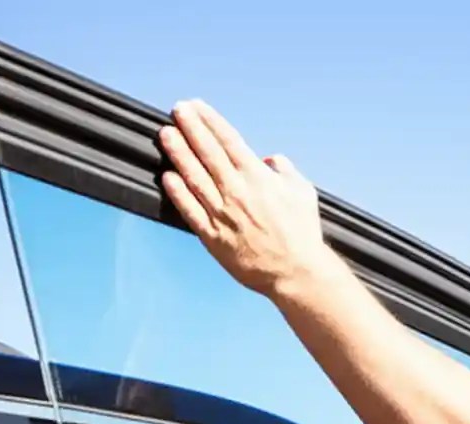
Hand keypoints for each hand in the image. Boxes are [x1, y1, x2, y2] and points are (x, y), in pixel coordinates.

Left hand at [158, 99, 329, 296]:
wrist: (296, 272)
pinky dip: (178, 192)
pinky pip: (190, 210)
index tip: (196, 107)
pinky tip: (167, 176)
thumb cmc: (303, 233)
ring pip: (194, 176)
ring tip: (165, 135)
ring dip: (178, 153)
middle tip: (177, 110)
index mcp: (258, 178)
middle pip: (207, 152)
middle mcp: (237, 191)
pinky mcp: (212, 236)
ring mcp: (222, 213)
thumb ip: (285, 170)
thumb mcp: (304, 192)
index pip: (229, 140)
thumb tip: (269, 159)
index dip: (210, 121)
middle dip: (190, 127)